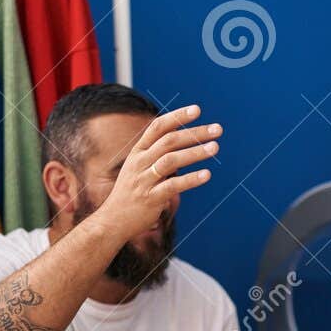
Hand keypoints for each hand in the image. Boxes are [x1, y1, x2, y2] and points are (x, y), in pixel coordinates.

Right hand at [99, 105, 221, 237]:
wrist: (113, 220)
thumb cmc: (132, 193)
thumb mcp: (139, 168)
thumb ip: (157, 155)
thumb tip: (182, 142)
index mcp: (138, 152)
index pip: (158, 127)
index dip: (177, 116)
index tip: (197, 110)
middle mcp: (140, 162)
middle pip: (169, 141)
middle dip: (194, 133)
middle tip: (218, 129)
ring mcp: (144, 180)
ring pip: (171, 160)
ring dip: (195, 152)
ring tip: (215, 148)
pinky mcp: (151, 198)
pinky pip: (173, 186)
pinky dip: (190, 179)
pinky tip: (206, 175)